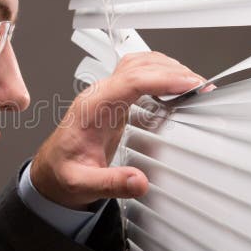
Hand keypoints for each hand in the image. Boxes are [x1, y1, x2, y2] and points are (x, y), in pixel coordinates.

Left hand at [30, 52, 204, 210]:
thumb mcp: (82, 185)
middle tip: (201, 86)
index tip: (189, 84)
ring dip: (167, 69)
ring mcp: (106, 95)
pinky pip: (138, 76)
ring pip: (138, 65)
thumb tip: (139, 182)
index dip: (162, 79)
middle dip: (172, 71)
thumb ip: (111, 184)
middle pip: (138, 65)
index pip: (130, 80)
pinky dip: (159, 75)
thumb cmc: (62, 173)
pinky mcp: (114, 101)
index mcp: (92, 108)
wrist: (50, 172)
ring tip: (193, 84)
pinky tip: (174, 87)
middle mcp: (99, 96)